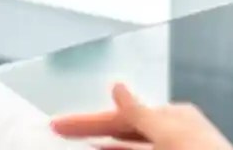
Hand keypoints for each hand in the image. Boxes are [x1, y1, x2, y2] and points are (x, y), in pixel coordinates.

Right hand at [51, 84, 232, 149]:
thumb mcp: (170, 134)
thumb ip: (141, 113)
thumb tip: (118, 88)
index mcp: (174, 118)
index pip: (120, 116)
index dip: (87, 121)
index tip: (58, 124)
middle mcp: (173, 134)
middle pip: (123, 131)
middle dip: (92, 131)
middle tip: (59, 132)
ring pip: (131, 148)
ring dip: (106, 147)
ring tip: (79, 146)